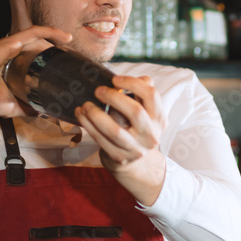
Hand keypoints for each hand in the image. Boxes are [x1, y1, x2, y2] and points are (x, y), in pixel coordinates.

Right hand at [0, 26, 71, 116]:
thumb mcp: (6, 106)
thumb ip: (24, 108)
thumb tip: (41, 113)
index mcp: (10, 66)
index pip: (35, 61)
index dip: (52, 62)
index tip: (68, 68)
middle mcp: (11, 53)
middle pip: (40, 48)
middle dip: (59, 51)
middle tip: (76, 58)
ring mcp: (10, 46)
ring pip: (40, 38)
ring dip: (58, 39)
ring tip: (73, 44)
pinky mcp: (9, 43)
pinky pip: (34, 33)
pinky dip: (51, 32)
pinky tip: (65, 37)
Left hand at [74, 75, 167, 205]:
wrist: (134, 160)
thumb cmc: (136, 127)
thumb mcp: (144, 110)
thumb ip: (141, 92)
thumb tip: (131, 80)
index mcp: (159, 119)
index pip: (152, 95)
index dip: (133, 83)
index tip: (115, 80)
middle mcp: (151, 135)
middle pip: (136, 111)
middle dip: (114, 97)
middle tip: (98, 91)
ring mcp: (136, 149)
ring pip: (114, 130)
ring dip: (96, 114)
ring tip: (85, 105)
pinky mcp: (120, 157)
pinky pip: (101, 140)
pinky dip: (88, 126)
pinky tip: (81, 115)